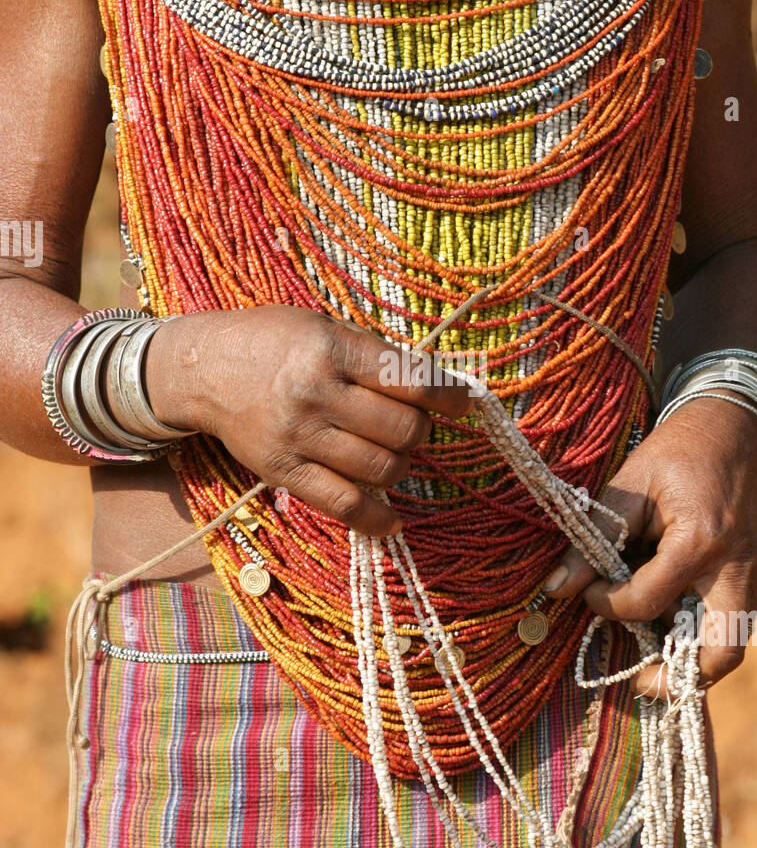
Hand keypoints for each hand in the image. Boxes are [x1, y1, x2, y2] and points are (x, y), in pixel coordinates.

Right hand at [145, 306, 473, 536]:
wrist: (202, 369)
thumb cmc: (273, 342)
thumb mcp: (324, 328)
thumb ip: (374, 357)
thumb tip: (436, 388)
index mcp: (332, 350)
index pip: (409, 380)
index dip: (448, 395)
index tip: (462, 402)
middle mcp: (317, 394)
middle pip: (403, 429)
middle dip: (420, 430)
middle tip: (411, 423)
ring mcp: (299, 437)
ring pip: (382, 468)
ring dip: (401, 464)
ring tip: (392, 452)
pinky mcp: (283, 472)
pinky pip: (344, 506)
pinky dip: (377, 519)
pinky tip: (393, 519)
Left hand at [542, 397, 756, 697]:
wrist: (730, 428)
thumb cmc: (674, 453)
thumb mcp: (626, 486)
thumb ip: (591, 538)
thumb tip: (554, 589)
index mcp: (700, 540)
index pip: (648, 601)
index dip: (608, 605)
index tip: (588, 593)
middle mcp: (738, 566)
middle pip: (721, 653)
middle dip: (676, 676)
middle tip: (638, 679)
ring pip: (731, 644)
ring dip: (688, 654)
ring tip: (648, 646)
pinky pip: (732, 620)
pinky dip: (699, 629)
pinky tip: (667, 614)